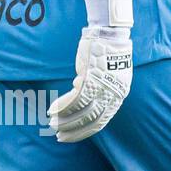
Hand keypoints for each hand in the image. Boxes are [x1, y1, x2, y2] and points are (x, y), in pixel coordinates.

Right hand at [47, 28, 132, 142]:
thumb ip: (99, 88)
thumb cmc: (107, 52)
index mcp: (118, 96)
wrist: (110, 34)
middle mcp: (112, 95)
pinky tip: (52, 110)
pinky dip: (62, 106)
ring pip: (82, 112)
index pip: (101, 122)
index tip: (70, 136)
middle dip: (74, 130)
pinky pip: (74, 98)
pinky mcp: (90, 78)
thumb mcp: (109, 75)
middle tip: (60, 136)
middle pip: (91, 120)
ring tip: (53, 124)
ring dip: (66, 120)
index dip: (84, 131)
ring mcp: (101, 87)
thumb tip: (79, 93)